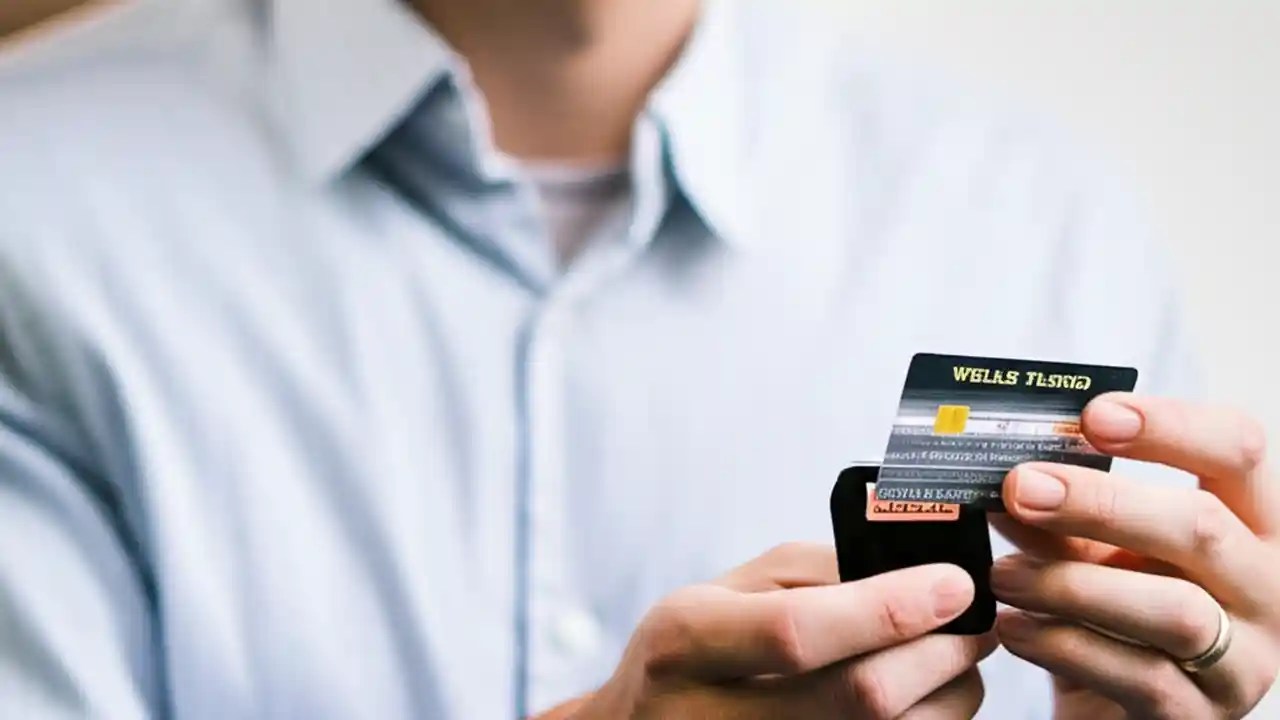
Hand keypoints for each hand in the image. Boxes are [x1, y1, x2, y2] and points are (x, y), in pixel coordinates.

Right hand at [572, 543, 995, 718]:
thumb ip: (813, 572)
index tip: (954, 584)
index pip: (798, 631)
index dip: (888, 609)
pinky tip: (924, 704)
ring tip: (955, 665)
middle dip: (939, 657)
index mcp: (686, 641)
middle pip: (858, 700)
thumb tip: (916, 570)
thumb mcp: (723, 593)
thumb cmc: (692, 652)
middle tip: (974, 627)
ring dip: (947, 702)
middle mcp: (707, 717)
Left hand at [990, 394, 1279, 718]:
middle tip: (1021, 488)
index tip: (1093, 416)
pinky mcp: (1202, 717)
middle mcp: (1266, 587)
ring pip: (1174, 611)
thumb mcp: (1091, 550)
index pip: (1238, 450)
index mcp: (1250, 522)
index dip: (1170, 425)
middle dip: (1102, 502)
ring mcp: (1244, 659)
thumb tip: (1002, 470)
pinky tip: (1013, 629)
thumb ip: (1057, 512)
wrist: (1114, 711)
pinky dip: (1064, 646)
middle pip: (1200, 527)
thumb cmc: (1111, 611)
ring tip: (1002, 573)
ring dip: (1072, 583)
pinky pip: (1138, 676)